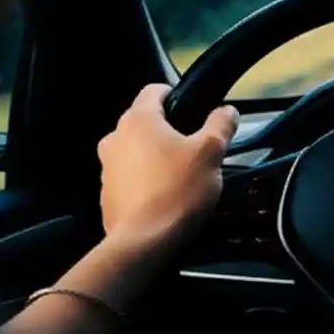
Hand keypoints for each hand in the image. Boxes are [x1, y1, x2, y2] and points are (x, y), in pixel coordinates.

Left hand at [96, 84, 237, 253]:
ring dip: (154, 156)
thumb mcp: (211, 152)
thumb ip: (221, 124)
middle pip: (144, 122)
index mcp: (138, 120)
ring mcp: (107, 168)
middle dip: (167, 130)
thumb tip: (227, 111)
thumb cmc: (178, 191)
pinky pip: (129, 177)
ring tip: (180, 174)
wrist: (144, 242)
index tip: (193, 108)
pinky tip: (164, 196)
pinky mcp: (106, 194)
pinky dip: (144, 180)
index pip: (154, 90)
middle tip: (193, 146)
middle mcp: (115, 138)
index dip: (176, 94)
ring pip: (135, 150)